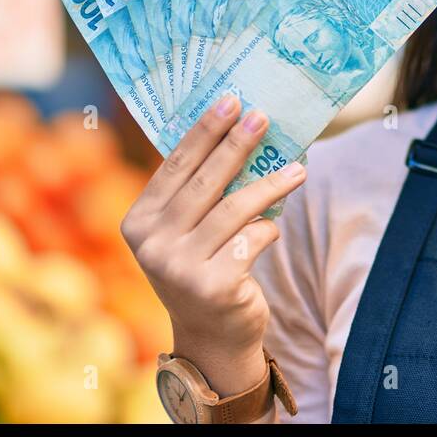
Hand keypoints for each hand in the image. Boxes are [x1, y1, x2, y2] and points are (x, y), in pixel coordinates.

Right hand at [120, 94, 303, 392]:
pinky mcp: (213, 286)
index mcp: (139, 222)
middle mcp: (152, 245)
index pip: (175, 166)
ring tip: (298, 168)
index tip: (230, 100)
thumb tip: (241, 130)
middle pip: (204, 182)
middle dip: (236, 145)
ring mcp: (180, 268)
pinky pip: (252, 241)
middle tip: (263, 116)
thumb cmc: (206, 265)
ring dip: (270, 185)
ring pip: (234, 210)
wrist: (213, 335)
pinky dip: (268, 229)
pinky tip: (274, 225)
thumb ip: (201, 192)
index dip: (204, 131)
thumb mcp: (189, 230)